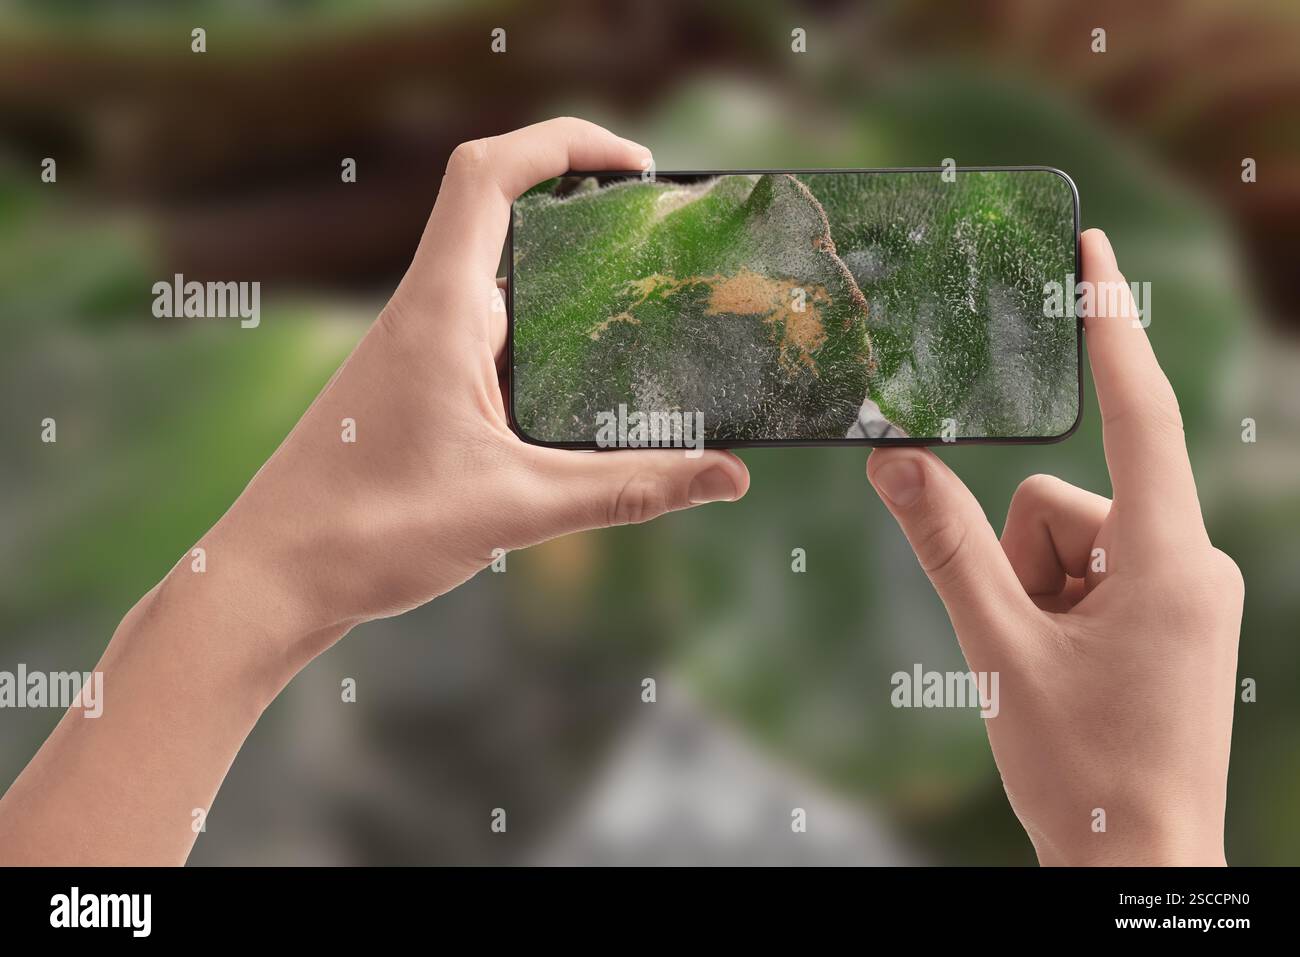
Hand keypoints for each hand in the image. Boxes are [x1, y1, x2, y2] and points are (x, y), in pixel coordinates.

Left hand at [0, 118, 747, 864]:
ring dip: (562, 279)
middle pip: (500, 213)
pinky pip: (485, 334)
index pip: (490, 175)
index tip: (636, 165)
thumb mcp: (519, 507)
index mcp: (441, 313)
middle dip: (583, 210)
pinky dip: (539, 335)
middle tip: (658, 240)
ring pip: (495, 280)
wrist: (270, 578)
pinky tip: (580, 387)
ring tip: (640, 311)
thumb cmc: (370, 533)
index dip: (564, 142)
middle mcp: (423, 314)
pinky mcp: (412, 387)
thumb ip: (630, 488)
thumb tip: (729, 475)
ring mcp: (414, 350)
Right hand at [867, 229, 1242, 865]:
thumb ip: (945, 544)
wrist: (1140, 863)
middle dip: (1023, 564)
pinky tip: (1064, 676)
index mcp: (1168, 558)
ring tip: (1046, 673)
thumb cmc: (1083, 768)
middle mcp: (1191, 562)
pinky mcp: (1173, 617)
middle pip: (1066, 506)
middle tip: (1026, 650)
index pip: (1140, 413)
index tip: (1094, 248)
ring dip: (1034, 595)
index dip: (1111, 324)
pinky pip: (1092, 575)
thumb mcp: (999, 647)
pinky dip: (1056, 610)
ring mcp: (1185, 593)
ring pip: (1069, 544)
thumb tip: (892, 458)